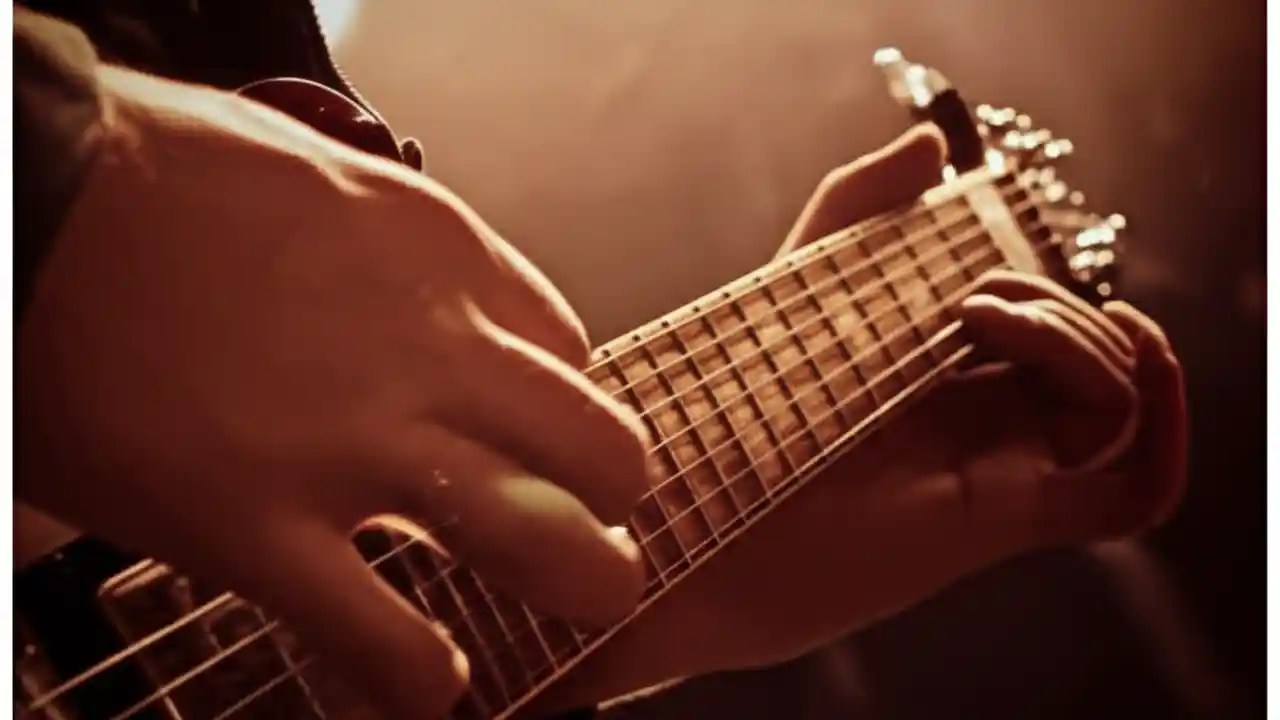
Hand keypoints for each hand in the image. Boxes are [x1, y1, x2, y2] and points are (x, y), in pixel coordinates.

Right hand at [17, 65, 653, 718]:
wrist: (38, 196)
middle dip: (613, 494)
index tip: (530, 425)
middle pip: (600, 447)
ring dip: (582, 582)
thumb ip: (400, 246)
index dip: (558, 401)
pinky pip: (386, 640)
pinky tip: (431, 683)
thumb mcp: (325, 177)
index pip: (566, 349)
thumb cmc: (161, 178)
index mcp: (442, 259)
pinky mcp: (258, 527)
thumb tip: (431, 299)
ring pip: (542, 540)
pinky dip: (423, 678)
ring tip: (586, 598)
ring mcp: (355, 445)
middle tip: (599, 520)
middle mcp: (429, 353)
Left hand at [531, 126, 1186, 712]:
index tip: (974, 251)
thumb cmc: (739, 400)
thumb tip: (933, 147)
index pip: (1035, 316)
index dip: (1032, 273)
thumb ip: (861, 206)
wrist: (698, 507)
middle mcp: (981, 422)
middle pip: (1080, 349)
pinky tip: (1124, 345)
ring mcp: (1002, 468)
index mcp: (941, 373)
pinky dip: (1160, 417)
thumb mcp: (806, 281)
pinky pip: (1133, 487)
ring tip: (978, 313)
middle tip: (967, 292)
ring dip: (1075, 332)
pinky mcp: (1009, 513)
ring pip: (1113, 394)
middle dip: (1048, 295)